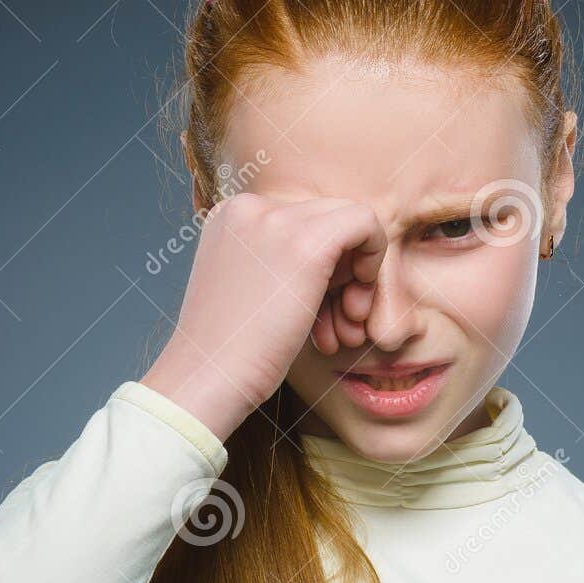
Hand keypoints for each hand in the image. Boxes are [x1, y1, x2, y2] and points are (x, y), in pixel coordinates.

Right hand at [141, 192, 387, 442]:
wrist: (208, 377)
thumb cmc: (231, 349)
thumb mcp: (250, 287)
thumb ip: (281, 260)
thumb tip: (340, 252)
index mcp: (232, 214)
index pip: (301, 220)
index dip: (322, 265)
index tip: (321, 309)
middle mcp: (251, 205)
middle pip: (327, 218)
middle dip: (344, 268)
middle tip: (343, 317)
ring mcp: (276, 219)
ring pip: (349, 220)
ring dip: (359, 273)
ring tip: (345, 326)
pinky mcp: (307, 242)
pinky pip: (366, 222)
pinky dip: (375, 257)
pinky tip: (357, 304)